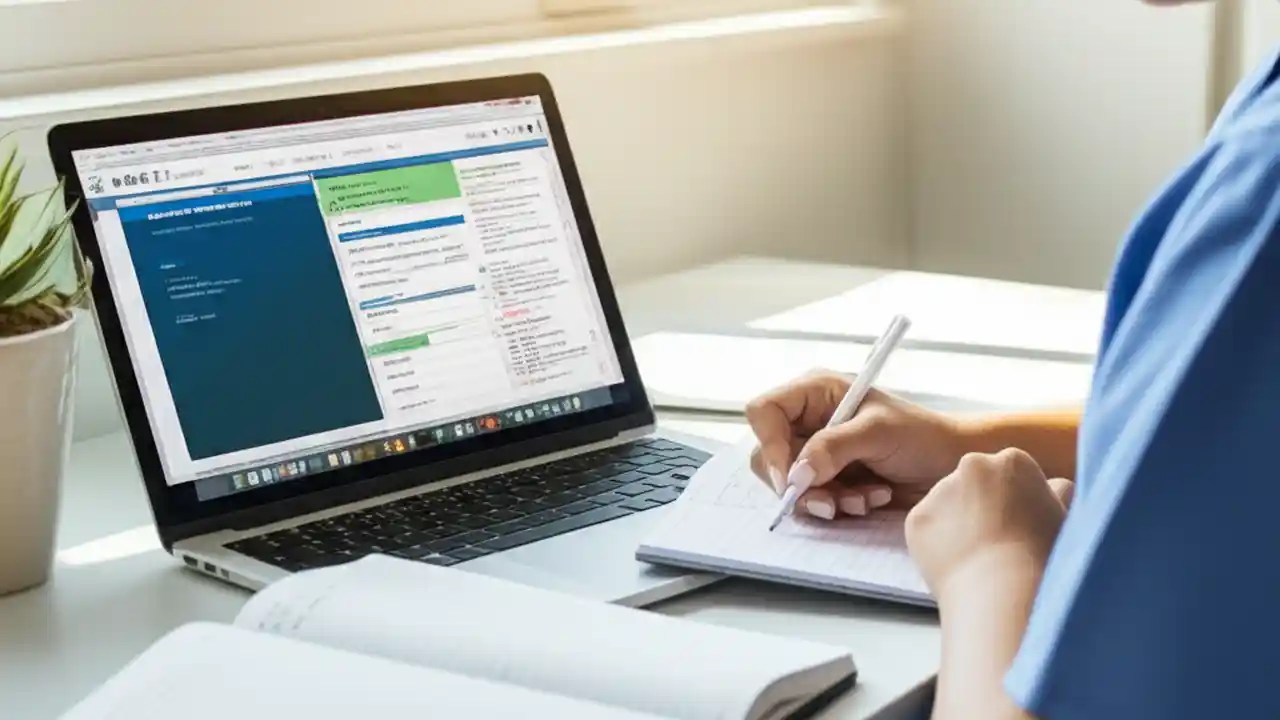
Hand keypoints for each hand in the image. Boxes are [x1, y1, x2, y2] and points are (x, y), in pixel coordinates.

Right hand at [745, 370, 971, 518]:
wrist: (951, 466)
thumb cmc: (923, 436)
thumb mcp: (879, 433)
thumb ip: (834, 448)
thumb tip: (796, 474)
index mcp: (814, 393)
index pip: (764, 412)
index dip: (770, 444)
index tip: (790, 478)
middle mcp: (808, 421)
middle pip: (769, 455)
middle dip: (800, 483)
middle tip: (830, 501)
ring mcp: (816, 451)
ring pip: (790, 483)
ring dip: (825, 498)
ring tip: (863, 500)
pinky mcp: (828, 478)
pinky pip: (812, 498)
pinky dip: (838, 505)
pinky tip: (870, 499)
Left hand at [904, 448, 1073, 600]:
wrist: (1004, 590)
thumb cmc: (1045, 557)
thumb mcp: (1065, 520)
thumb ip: (1058, 495)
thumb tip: (1056, 487)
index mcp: (1012, 462)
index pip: (1009, 471)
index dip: (1014, 499)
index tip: (1020, 522)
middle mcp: (972, 465)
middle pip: (974, 481)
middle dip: (981, 502)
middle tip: (994, 540)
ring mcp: (939, 491)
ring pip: (946, 503)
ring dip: (956, 521)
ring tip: (976, 558)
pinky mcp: (917, 518)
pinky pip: (926, 527)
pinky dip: (936, 543)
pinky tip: (956, 564)